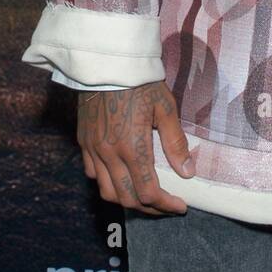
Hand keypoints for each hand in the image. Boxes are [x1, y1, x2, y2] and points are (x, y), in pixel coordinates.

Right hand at [77, 82, 193, 214]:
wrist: (108, 63)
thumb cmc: (142, 83)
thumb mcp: (166, 108)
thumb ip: (175, 143)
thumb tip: (187, 172)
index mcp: (132, 147)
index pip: (148, 192)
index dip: (166, 205)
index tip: (180, 206)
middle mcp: (109, 154)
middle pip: (127, 198)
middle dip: (149, 208)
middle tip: (167, 206)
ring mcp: (93, 150)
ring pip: (107, 191)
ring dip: (128, 200)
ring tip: (146, 198)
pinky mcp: (84, 142)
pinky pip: (93, 174)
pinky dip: (109, 183)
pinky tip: (122, 177)